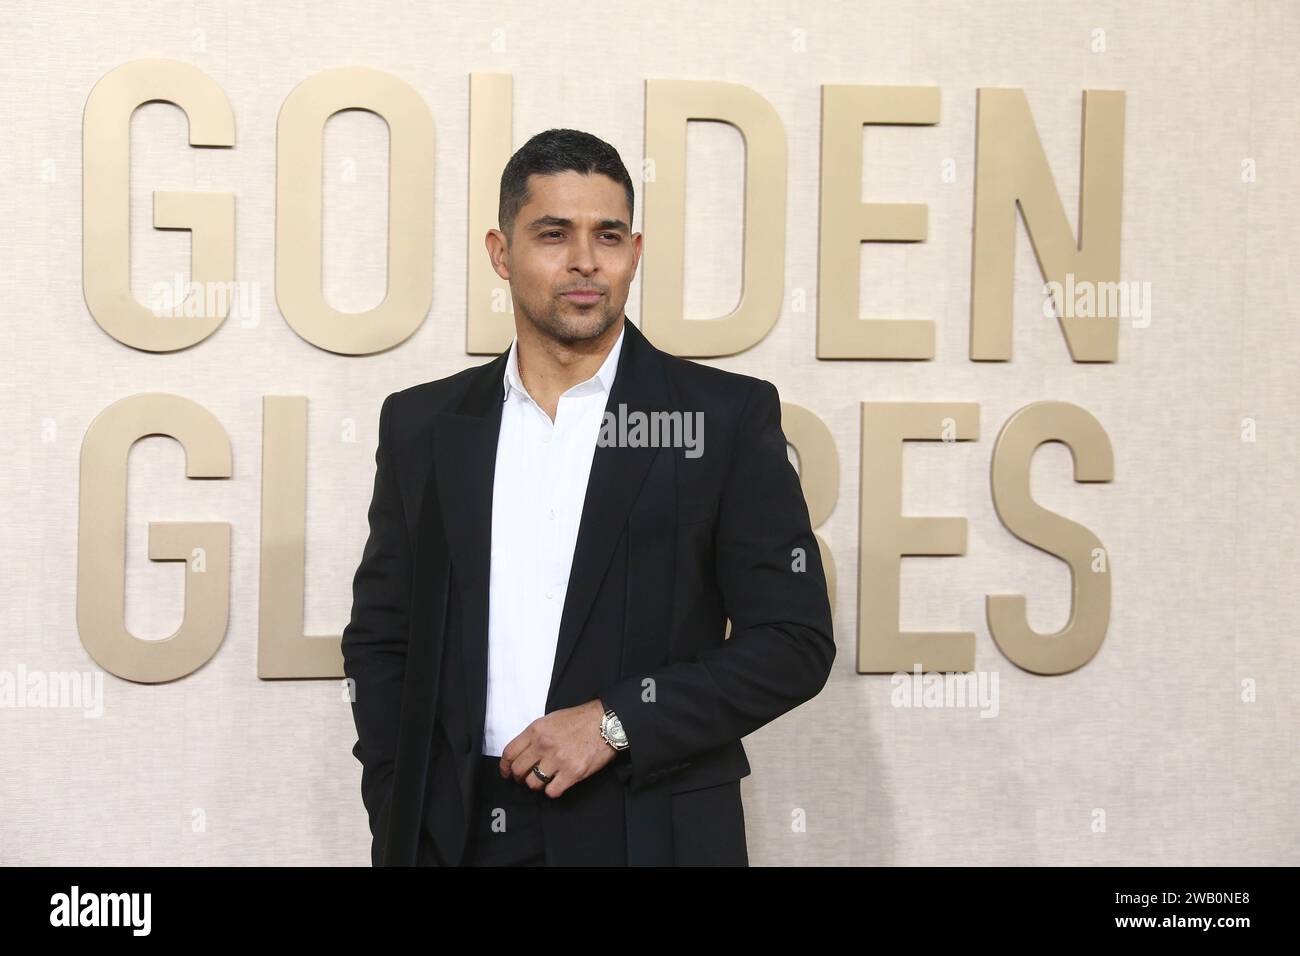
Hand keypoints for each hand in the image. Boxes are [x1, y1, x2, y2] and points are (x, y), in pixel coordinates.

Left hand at [499, 699, 617, 797]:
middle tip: (525, 778)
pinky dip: (553, 790)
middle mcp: (544, 745)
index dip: (505, 767)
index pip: (509, 753)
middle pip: (519, 770)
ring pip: (533, 783)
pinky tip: (558, 784)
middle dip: (520, 778)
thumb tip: (524, 752)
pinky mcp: (572, 773)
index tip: (506, 772)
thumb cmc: (581, 720)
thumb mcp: (551, 719)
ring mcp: (558, 760)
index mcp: (536, 730)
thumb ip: (535, 734)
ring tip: (544, 780)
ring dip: (537, 785)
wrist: (606, 722)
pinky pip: (552, 791)